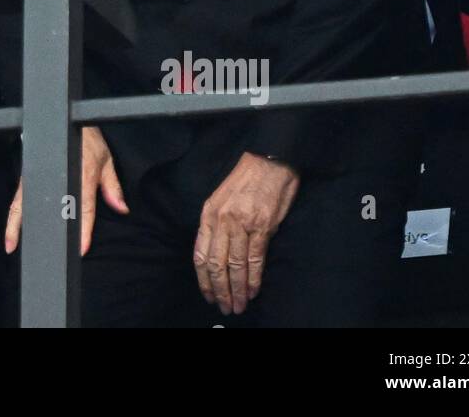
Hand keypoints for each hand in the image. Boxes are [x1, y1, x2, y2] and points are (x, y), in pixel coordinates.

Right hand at [4, 125, 127, 254]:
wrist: (65, 118)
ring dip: (19, 227)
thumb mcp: (105, 159)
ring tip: (14, 247)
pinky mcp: (27, 176)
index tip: (81, 248)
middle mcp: (57, 175)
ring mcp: (39, 176)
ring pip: (27, 205)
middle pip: (52, 209)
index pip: (83, 205)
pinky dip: (12, 217)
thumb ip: (113, 186)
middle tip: (49, 255)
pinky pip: (18, 199)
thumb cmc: (86, 139)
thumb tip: (122, 209)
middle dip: (51, 233)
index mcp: (81, 172)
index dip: (84, 228)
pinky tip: (11, 235)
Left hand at [193, 151, 299, 314]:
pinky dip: (254, 278)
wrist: (268, 162)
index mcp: (208, 214)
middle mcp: (222, 221)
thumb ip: (215, 225)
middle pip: (216, 264)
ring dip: (237, 289)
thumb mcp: (220, 199)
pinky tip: (253, 291)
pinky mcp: (262, 226)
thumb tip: (215, 253)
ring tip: (239, 305)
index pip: (200, 254)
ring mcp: (242, 224)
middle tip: (225, 307)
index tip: (208, 295)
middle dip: (220, 290)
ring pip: (236, 265)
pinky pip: (255, 258)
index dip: (203, 279)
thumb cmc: (244, 180)